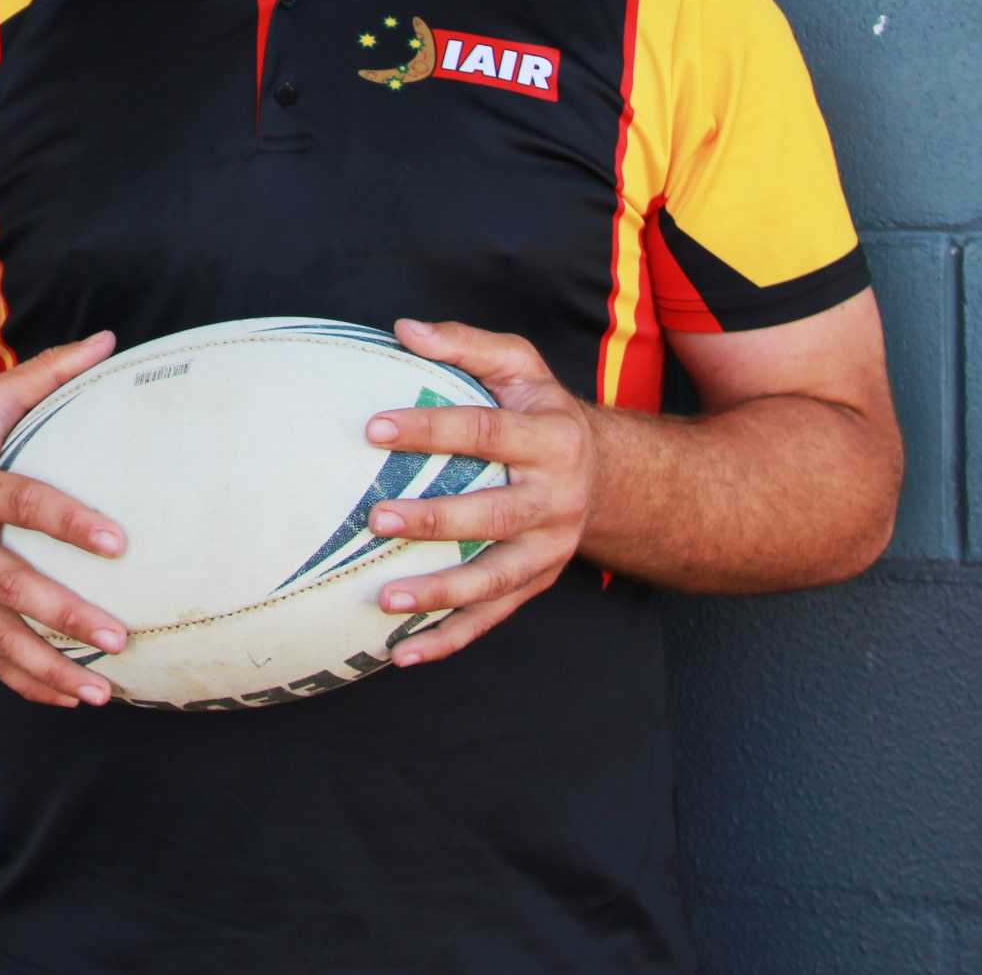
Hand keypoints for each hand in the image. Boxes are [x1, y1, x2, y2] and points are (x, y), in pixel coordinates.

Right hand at [0, 331, 133, 707]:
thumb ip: (45, 375)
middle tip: (118, 636)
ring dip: (46, 665)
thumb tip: (109, 341)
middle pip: (8, 581)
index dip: (68, 521)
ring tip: (100, 690)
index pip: (21, 500)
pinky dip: (20, 678)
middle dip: (63, 614)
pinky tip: (65, 696)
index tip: (118, 542)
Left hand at [359, 318, 597, 667]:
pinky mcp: (536, 583)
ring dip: (440, 593)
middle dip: (437, 519)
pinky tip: (399, 652)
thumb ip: (467, 344)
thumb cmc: (541, 411)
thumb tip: (405, 330)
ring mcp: (548, 549)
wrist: (609, 476)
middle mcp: (555, 499)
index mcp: (550, 439)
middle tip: (378, 517)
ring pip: (494, 578)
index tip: (373, 427)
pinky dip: (448, 639)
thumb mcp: (520, 366)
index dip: (431, 428)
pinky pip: (491, 617)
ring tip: (384, 599)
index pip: (486, 431)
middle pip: (494, 513)